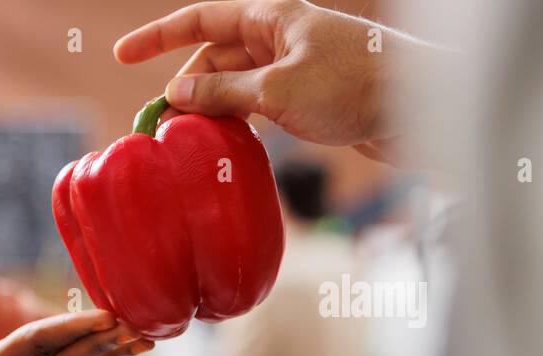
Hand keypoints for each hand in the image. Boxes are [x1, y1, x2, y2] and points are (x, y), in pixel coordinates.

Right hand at [115, 0, 436, 160]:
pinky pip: (258, 109)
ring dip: (211, 113)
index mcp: (272, 18)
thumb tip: (176, 96)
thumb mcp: (277, 91)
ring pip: (235, 88)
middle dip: (185, 89)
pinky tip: (227, 150)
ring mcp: (294, 69)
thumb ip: (223, 94)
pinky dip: (238, 126)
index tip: (120, 58)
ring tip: (191, 144)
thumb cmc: (355, 86)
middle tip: (161, 127)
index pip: (201, 19)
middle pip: (214, 59)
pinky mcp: (308, 99)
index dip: (157, 37)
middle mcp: (280, 38)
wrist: (421, 107)